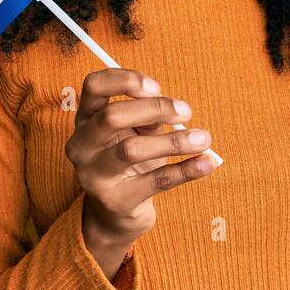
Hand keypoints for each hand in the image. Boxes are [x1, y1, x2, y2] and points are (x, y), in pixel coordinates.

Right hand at [67, 69, 218, 251]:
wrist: (118, 210)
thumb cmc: (130, 158)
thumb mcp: (136, 131)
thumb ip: (149, 116)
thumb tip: (178, 111)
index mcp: (85, 119)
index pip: (94, 86)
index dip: (124, 80)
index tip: (156, 86)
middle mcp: (81, 145)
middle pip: (111, 116)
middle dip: (155, 109)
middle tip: (186, 112)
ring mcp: (94, 175)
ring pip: (132, 150)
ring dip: (174, 141)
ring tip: (203, 138)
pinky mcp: (115, 201)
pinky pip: (156, 181)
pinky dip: (186, 170)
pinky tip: (207, 162)